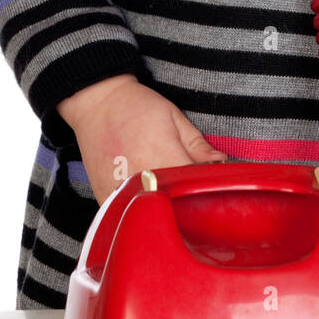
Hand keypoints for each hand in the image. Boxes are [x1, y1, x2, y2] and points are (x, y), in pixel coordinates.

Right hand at [56, 74, 226, 206]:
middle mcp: (142, 177)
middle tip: (187, 190)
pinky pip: (128, 214)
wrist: (97, 104)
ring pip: (150, 213)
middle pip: (174, 204)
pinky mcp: (106, 197)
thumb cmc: (136, 106)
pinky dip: (138, 210)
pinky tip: (143, 196)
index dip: (205, 188)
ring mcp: (121, 190)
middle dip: (185, 201)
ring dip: (161, 208)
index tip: (208, 185)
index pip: (194, 186)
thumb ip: (197, 144)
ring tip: (163, 192)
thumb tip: (220, 162)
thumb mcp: (174, 117)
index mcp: (164, 157)